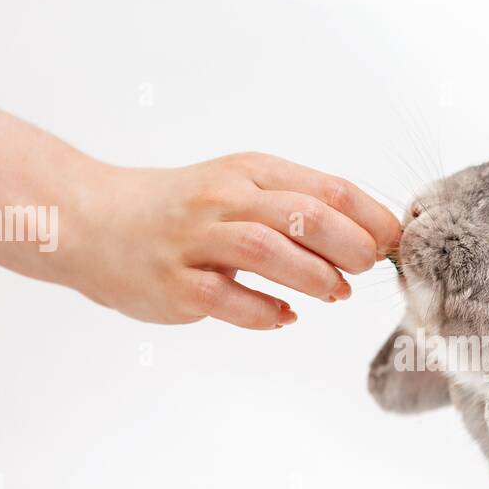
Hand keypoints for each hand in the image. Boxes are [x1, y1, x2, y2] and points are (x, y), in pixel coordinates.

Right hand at [64, 153, 401, 328]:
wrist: (93, 221)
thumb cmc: (182, 211)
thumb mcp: (240, 188)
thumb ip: (297, 208)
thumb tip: (370, 241)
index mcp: (249, 172)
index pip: (325, 187)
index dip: (370, 216)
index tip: (394, 241)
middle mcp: (223, 200)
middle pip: (301, 214)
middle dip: (348, 242)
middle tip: (369, 266)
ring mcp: (195, 242)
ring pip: (265, 250)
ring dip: (312, 275)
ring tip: (335, 293)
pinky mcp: (175, 285)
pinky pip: (227, 299)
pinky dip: (265, 311)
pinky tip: (285, 316)